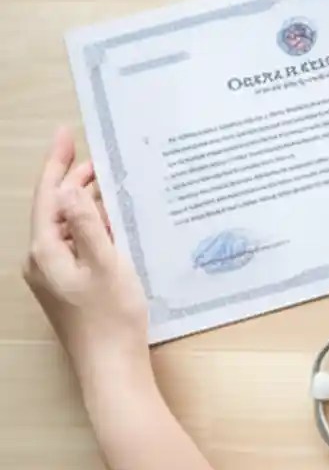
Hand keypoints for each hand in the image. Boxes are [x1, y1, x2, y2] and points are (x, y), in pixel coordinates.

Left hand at [22, 127, 150, 386]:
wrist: (111, 367)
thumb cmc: (111, 316)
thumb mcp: (106, 263)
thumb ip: (87, 224)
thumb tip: (67, 189)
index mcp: (46, 250)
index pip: (48, 196)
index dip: (57, 163)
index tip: (67, 134)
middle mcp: (42, 260)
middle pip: (54, 208)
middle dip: (73, 180)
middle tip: (100, 156)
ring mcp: (53, 274)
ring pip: (66, 225)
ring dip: (85, 202)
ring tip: (109, 181)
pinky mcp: (68, 285)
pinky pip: (76, 243)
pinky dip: (92, 225)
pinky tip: (114, 221)